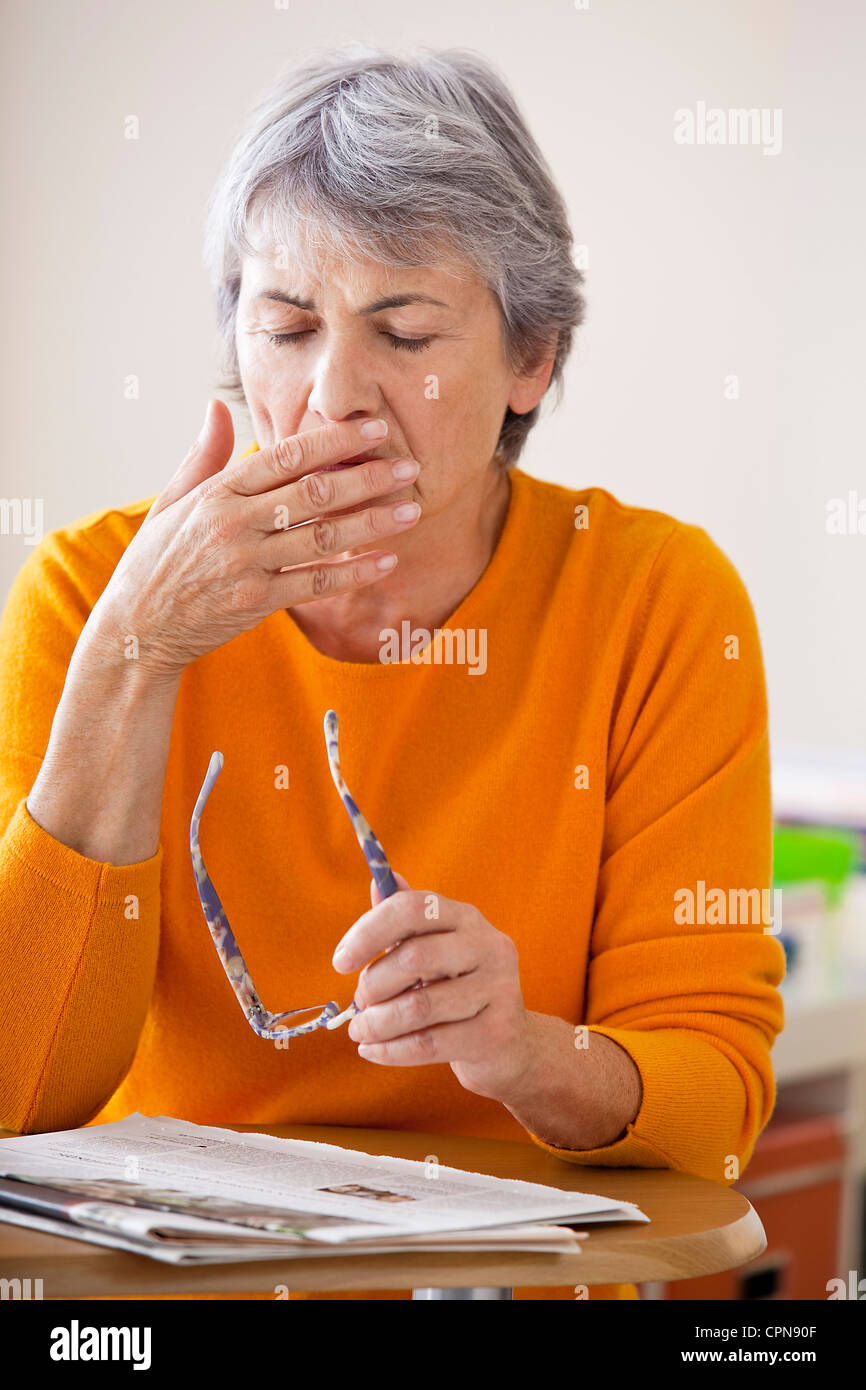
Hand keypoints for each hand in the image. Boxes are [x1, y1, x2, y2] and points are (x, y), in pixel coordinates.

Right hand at [83, 400, 421, 679]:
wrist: (136, 627)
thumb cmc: (157, 560)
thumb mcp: (172, 501)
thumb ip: (203, 455)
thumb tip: (217, 407)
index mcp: (217, 492)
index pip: (286, 456)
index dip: (334, 440)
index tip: (375, 430)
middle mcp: (233, 524)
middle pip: (313, 492)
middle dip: (367, 478)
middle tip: (409, 467)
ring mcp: (245, 565)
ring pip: (321, 537)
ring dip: (372, 524)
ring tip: (411, 511)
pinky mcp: (255, 603)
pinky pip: (314, 584)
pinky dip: (352, 573)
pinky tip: (385, 561)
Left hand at [332, 871, 534, 1101]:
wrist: (509, 1045)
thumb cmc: (458, 990)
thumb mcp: (432, 950)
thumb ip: (405, 921)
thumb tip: (377, 880)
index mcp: (467, 918)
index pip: (412, 908)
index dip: (368, 932)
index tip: (340, 961)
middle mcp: (489, 946)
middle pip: (414, 956)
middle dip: (374, 984)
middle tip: (359, 1002)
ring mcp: (498, 989)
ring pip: (420, 1006)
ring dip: (377, 1023)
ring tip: (361, 1030)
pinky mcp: (496, 1033)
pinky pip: (429, 1044)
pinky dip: (391, 1050)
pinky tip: (372, 1050)